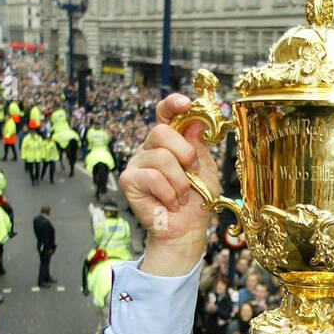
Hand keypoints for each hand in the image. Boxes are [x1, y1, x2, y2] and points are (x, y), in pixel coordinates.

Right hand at [119, 92, 221, 274]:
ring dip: (179, 181)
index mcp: (169, 141)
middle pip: (161, 131)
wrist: (186, 230)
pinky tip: (170, 203)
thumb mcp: (205, 169)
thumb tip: (195, 121)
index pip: (165, 112)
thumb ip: (199, 145)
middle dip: (184, 153)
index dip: (172, 104)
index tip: (186, 104)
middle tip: (191, 172)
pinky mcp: (128, 180)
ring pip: (160, 157)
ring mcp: (137, 163)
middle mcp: (150, 148)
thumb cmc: (196, 201)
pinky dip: (168, 193)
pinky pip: (152, 177)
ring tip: (182, 196)